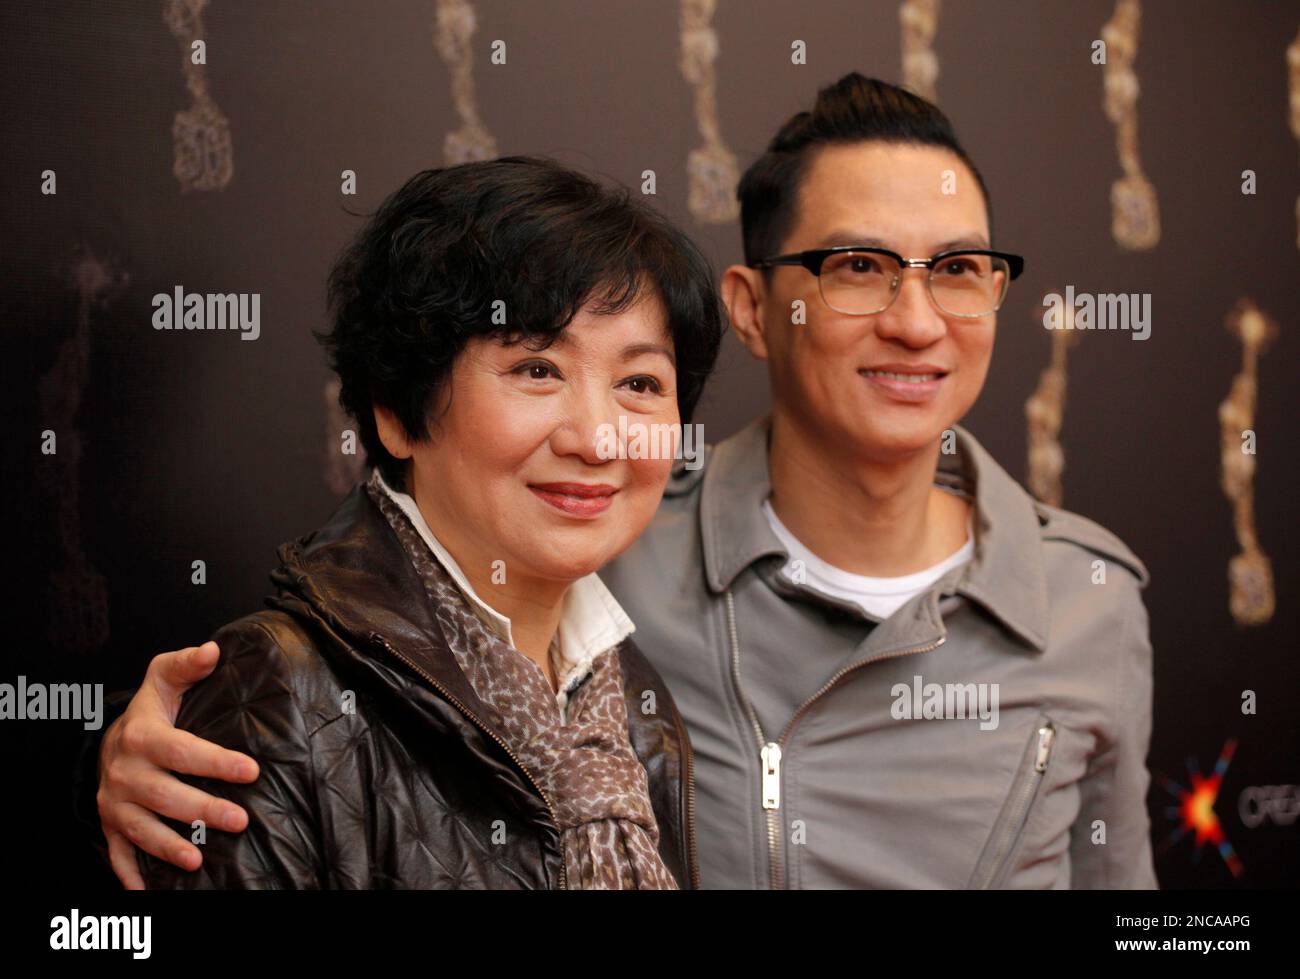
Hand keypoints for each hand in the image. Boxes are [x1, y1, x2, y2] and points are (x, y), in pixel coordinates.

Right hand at [96, 642, 259, 888]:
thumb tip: (214, 650)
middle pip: (166, 795)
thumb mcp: (165, 679)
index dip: (216, 761)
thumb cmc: (150, 710)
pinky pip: (118, 853)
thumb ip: (188, 664)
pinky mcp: (111, 824)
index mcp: (143, 737)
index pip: (183, 751)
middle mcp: (126, 772)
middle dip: (202, 809)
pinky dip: (130, 874)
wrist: (111, 739)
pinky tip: (149, 892)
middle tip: (239, 820)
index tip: (250, 771)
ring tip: (197, 860)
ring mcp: (117, 802)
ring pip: (142, 828)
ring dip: (168, 846)